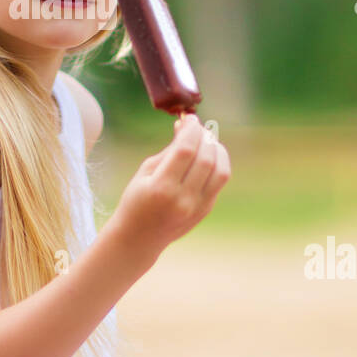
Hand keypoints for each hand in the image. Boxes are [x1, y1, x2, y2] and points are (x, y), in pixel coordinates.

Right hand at [111, 113, 229, 261]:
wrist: (140, 237)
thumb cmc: (136, 200)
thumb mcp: (146, 171)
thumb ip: (169, 150)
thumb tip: (186, 126)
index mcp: (162, 188)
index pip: (186, 150)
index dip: (191, 130)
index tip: (190, 118)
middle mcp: (183, 199)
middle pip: (206, 158)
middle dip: (204, 136)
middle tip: (197, 127)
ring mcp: (197, 207)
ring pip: (220, 171)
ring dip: (217, 149)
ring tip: (206, 139)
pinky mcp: (206, 210)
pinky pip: (220, 181)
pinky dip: (218, 162)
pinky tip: (209, 154)